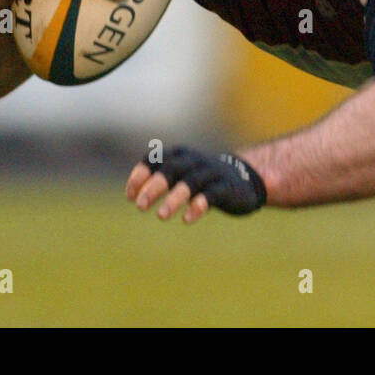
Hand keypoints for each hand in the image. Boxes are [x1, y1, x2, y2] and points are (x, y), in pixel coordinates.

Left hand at [126, 146, 266, 222]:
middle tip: (139, 207)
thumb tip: (132, 194)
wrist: (244, 178)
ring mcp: (212, 173)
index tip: (130, 196)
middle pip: (172, 168)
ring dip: (174, 199)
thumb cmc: (202, 179)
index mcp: (180, 155)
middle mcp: (195, 161)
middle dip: (154, 186)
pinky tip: (187, 219)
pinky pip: (212, 194)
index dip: (140, 176)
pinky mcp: (226, 188)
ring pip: (191, 182)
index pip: (155, 159)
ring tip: (161, 216)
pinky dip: (199, 205)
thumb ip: (159, 179)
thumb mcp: (180, 174)